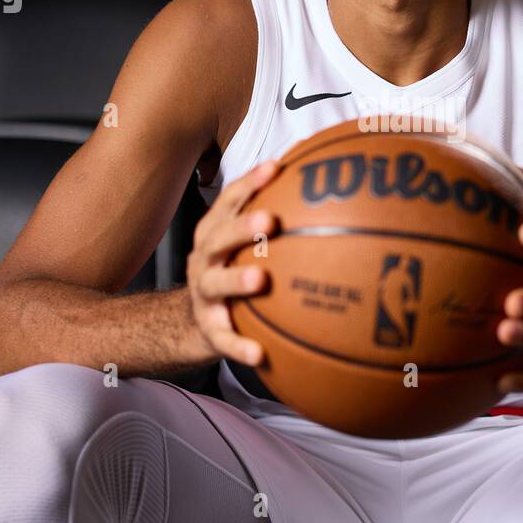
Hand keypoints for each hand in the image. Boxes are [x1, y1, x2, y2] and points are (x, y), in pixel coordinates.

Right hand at [186, 158, 280, 365]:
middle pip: (218, 237)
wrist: (198, 319)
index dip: (250, 183)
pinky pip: (224, 339)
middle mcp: (205, 258)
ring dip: (236, 280)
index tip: (276, 167)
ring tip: (260, 279)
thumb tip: (324, 185)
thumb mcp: (244, 242)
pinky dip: (240, 347)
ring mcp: (204, 294)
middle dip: (241, 227)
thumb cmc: (234, 269)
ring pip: (215, 284)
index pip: (229, 201)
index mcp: (215, 232)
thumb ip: (274, 216)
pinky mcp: (210, 329)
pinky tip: (260, 355)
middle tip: (269, 220)